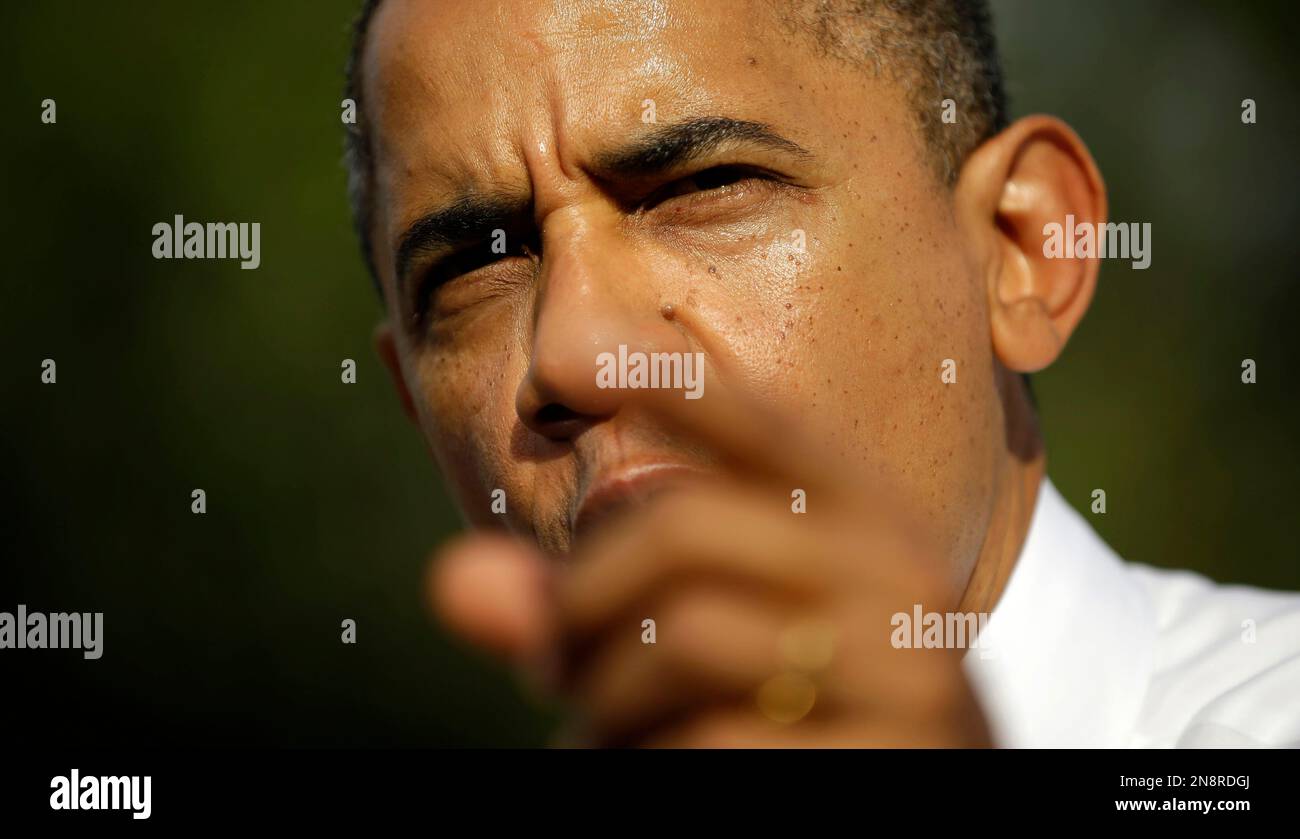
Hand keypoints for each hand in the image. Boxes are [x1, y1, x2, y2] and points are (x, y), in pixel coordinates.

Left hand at [430, 384, 992, 747]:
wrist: (916, 800)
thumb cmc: (796, 718)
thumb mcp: (715, 640)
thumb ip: (594, 600)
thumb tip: (451, 584)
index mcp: (869, 521)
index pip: (767, 423)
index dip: (678, 388)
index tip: (591, 365)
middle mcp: (899, 576)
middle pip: (682, 530)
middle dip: (576, 600)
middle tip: (545, 665)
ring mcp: (905, 671)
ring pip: (683, 636)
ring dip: (601, 698)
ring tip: (594, 731)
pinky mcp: (883, 758)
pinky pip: (709, 742)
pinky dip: (629, 759)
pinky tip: (630, 768)